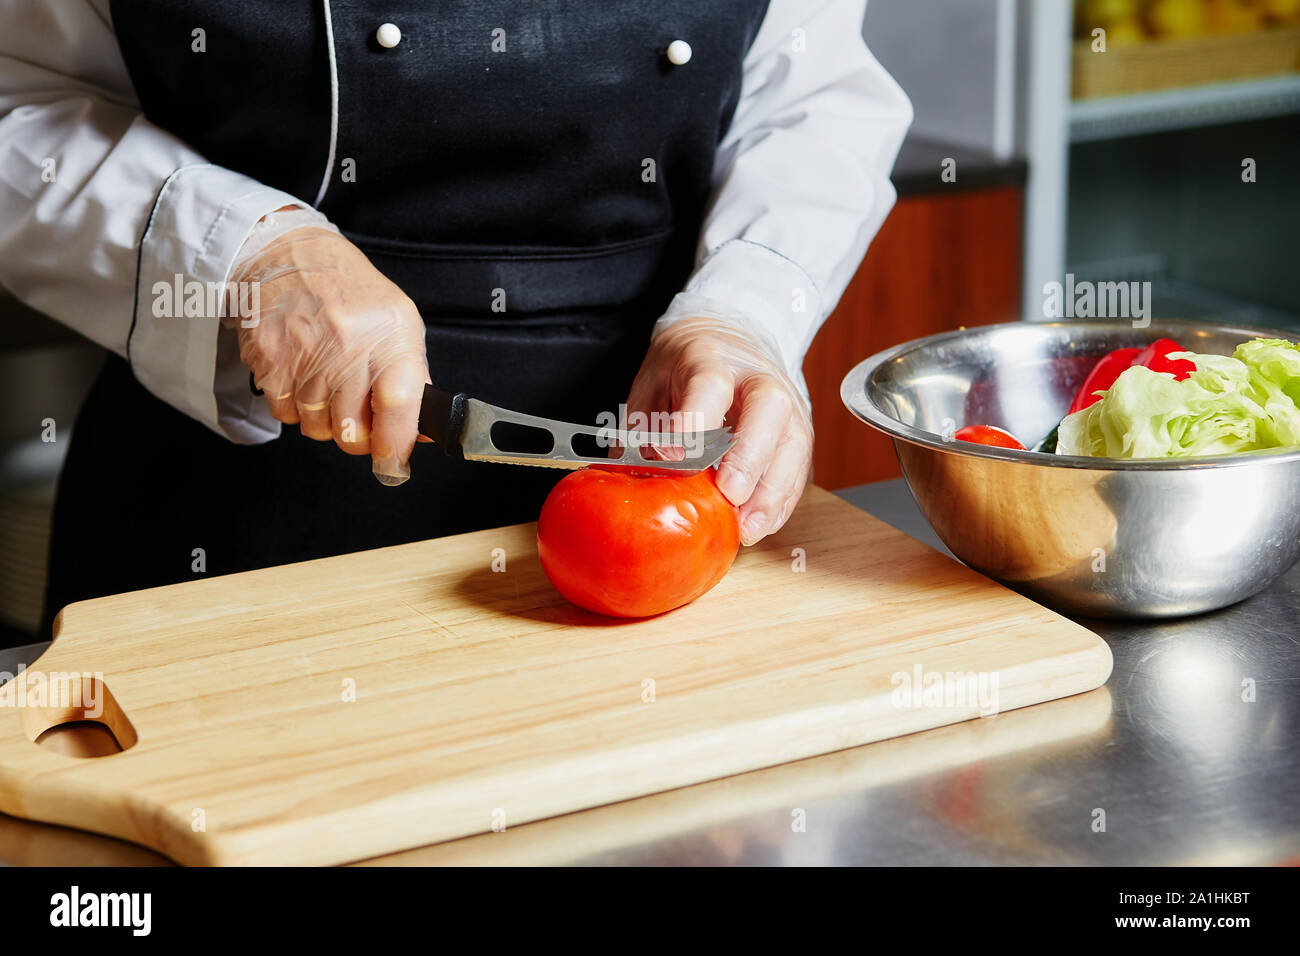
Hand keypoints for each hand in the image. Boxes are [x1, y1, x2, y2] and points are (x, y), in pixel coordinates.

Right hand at [229, 227, 427, 484]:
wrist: (287, 253)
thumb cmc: (349, 291)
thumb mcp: (399, 322)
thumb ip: (412, 378)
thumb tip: (418, 434)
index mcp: (390, 337)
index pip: (398, 405)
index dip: (395, 445)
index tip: (393, 464)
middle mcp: (348, 347)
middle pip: (352, 431)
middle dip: (357, 436)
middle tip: (357, 415)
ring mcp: (304, 355)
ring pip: (317, 428)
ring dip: (324, 420)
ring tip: (326, 382)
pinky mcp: (269, 360)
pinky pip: (285, 414)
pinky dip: (294, 407)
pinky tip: (301, 375)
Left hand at [624, 315, 813, 545]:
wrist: (725, 340)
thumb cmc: (683, 370)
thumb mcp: (652, 385)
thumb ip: (644, 431)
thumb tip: (631, 483)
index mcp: (710, 358)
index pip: (708, 386)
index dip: (694, 422)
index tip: (675, 457)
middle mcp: (757, 376)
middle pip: (768, 407)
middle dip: (749, 456)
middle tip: (729, 494)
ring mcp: (787, 402)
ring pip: (793, 442)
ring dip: (771, 491)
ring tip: (747, 528)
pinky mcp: (799, 429)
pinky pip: (799, 468)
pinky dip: (781, 501)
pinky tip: (760, 524)